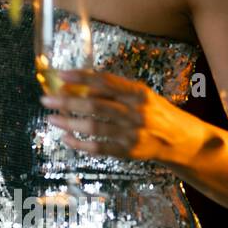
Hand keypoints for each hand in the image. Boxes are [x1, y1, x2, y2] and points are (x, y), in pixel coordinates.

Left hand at [40, 69, 201, 164]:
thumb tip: (78, 87)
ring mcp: (133, 134)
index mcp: (139, 94)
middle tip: (46, 99)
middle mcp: (137, 113)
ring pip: (94, 127)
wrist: (181, 140)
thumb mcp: (141, 95)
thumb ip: (114, 91)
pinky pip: (99, 148)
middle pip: (95, 105)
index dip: (81, 77)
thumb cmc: (156, 112)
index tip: (60, 75)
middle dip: (67, 102)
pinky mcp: (129, 152)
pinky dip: (80, 144)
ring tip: (52, 119)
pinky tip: (66, 139)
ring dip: (69, 123)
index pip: (105, 82)